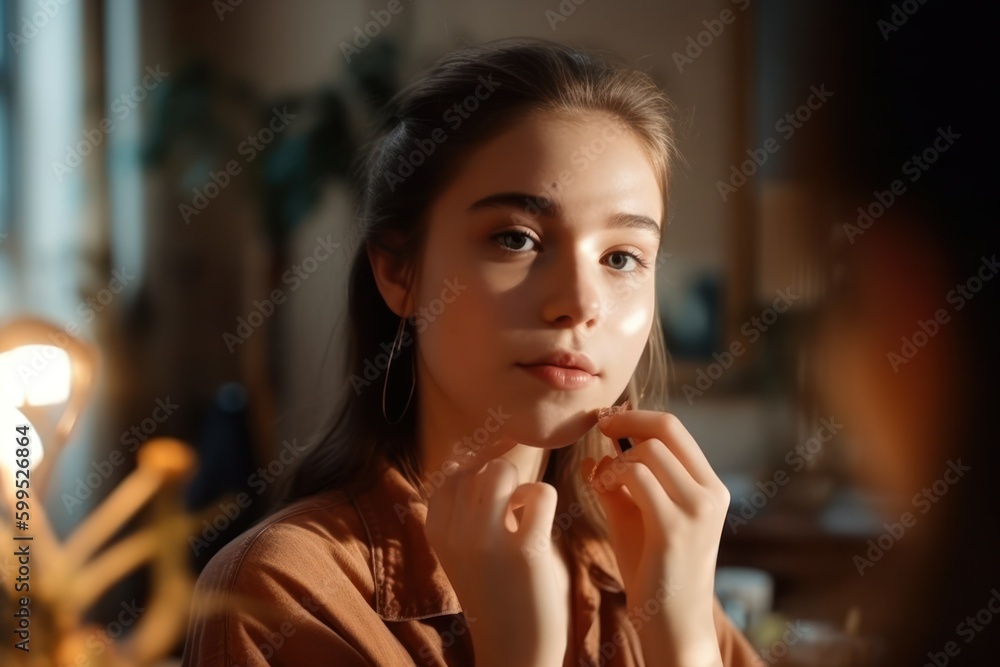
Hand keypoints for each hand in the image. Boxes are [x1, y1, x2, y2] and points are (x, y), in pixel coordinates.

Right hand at [424, 438, 567, 666]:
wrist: (514, 653)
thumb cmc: (494, 592)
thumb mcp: (462, 550)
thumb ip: (460, 507)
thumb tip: (465, 450)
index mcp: (437, 532)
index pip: (450, 472)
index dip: (477, 469)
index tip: (494, 495)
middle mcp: (456, 534)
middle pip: (478, 467)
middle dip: (503, 478)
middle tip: (514, 510)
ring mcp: (488, 542)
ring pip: (504, 470)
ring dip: (522, 487)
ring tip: (524, 517)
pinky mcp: (526, 551)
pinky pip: (540, 492)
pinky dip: (545, 504)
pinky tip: (539, 531)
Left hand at [581, 410, 729, 665]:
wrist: (672, 625)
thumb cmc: (653, 572)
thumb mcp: (635, 518)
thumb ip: (618, 485)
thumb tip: (592, 456)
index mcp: (710, 487)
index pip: (675, 429)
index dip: (637, 416)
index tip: (607, 419)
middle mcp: (711, 493)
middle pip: (666, 428)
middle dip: (626, 420)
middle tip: (598, 426)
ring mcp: (697, 510)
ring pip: (649, 451)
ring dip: (616, 459)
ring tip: (603, 483)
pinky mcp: (676, 528)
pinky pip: (638, 477)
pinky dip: (612, 476)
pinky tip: (602, 491)